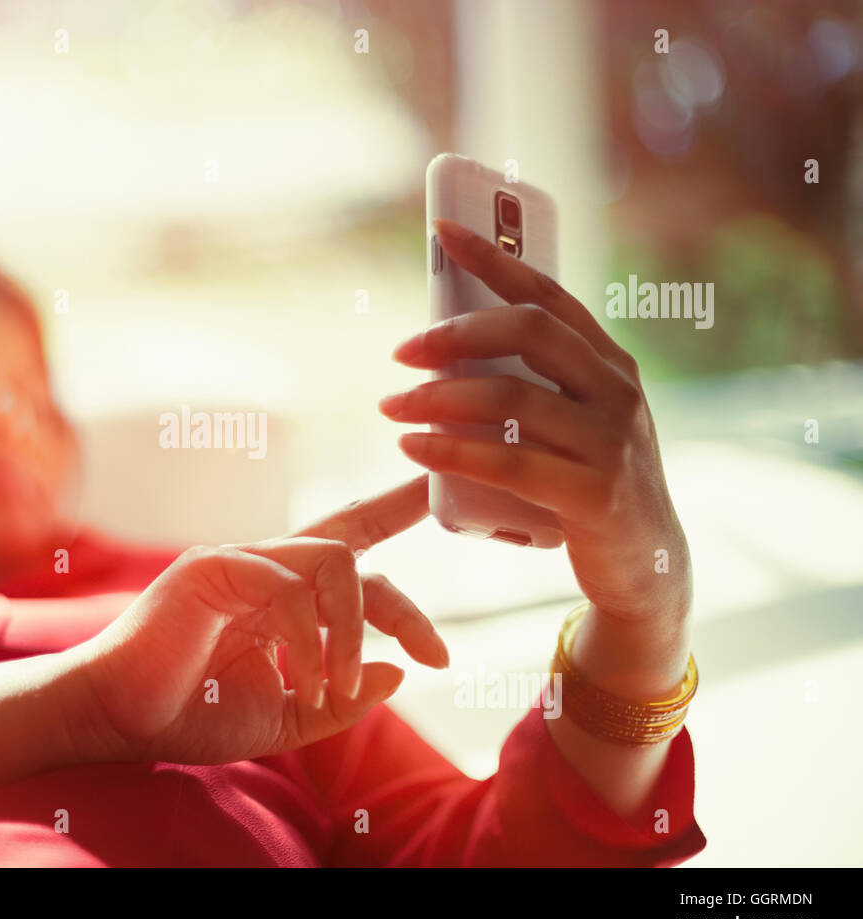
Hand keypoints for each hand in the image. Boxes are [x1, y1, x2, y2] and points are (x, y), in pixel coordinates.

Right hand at [71, 476, 446, 765]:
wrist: (123, 721)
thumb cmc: (192, 716)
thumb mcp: (288, 718)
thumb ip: (343, 700)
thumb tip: (399, 670)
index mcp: (282, 597)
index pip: (350, 550)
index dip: (392, 516)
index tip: (438, 499)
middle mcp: (266, 569)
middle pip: (353, 544)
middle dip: (403, 568)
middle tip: (439, 647)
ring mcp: (240, 562)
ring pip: (334, 561)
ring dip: (352, 630)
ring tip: (338, 686)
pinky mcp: (213, 567)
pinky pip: (288, 588)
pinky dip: (310, 640)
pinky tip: (306, 680)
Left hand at [380, 219, 691, 630]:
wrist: (646, 568)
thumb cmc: (590, 485)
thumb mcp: (575, 424)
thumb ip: (534, 386)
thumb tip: (446, 351)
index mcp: (610, 364)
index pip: (550, 295)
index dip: (497, 258)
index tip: (442, 232)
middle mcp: (618, 393)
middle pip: (531, 333)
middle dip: (456, 333)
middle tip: (402, 352)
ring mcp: (611, 442)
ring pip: (513, 397)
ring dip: (439, 397)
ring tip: (392, 406)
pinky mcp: (595, 496)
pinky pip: (509, 462)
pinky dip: (452, 451)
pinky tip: (414, 446)